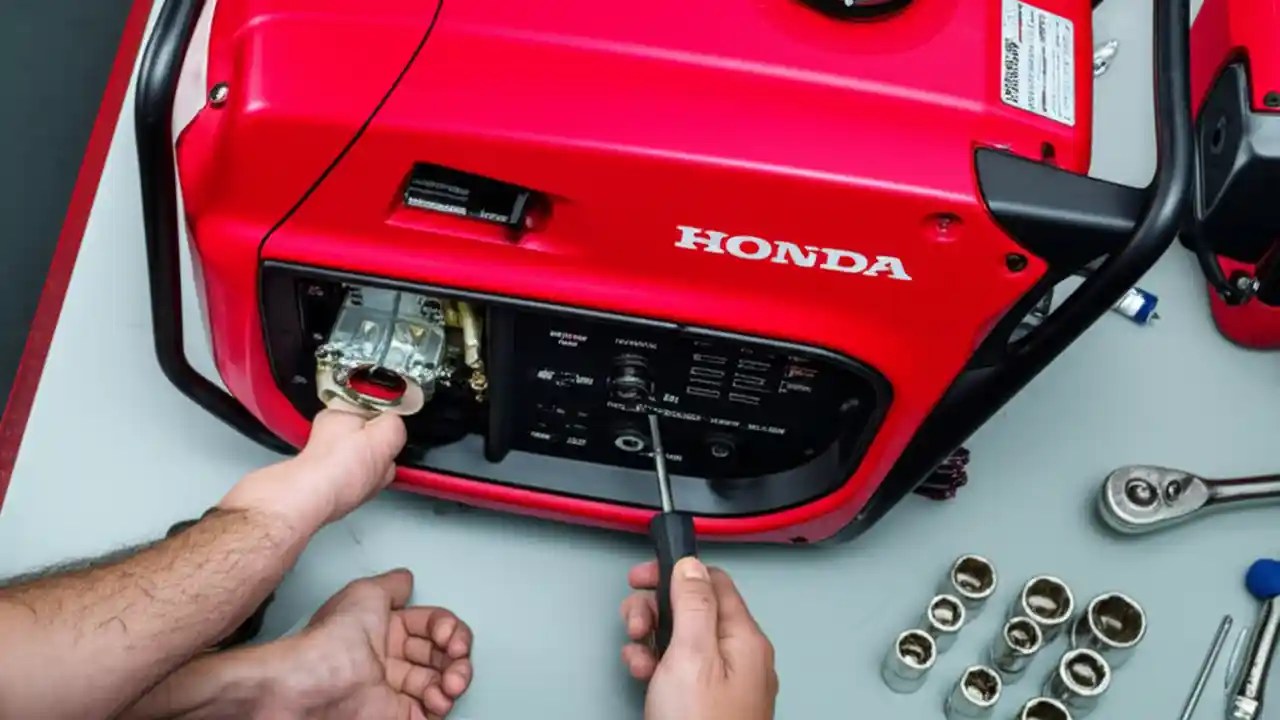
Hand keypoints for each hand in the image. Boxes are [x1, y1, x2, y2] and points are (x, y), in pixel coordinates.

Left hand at [220, 409, 406, 529]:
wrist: (311, 502)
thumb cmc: (338, 469)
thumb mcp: (384, 435)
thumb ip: (395, 424)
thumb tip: (397, 427)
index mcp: (341, 412)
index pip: (376, 412)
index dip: (388, 429)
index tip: (391, 441)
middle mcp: (329, 432)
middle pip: (370, 439)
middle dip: (380, 454)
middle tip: (378, 464)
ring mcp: (326, 456)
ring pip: (363, 462)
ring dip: (370, 472)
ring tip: (365, 481)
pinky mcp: (323, 479)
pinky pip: (352, 479)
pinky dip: (357, 486)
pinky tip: (355, 491)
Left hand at [274, 569, 473, 719]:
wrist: (310, 685)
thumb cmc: (335, 639)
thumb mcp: (365, 593)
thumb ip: (393, 584)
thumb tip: (408, 579)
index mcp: (386, 628)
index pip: (432, 624)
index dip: (448, 628)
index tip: (449, 637)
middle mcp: (393, 657)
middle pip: (442, 653)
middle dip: (458, 654)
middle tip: (458, 657)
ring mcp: (395, 688)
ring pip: (443, 681)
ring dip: (456, 679)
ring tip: (451, 684)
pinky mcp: (397, 716)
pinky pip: (432, 711)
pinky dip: (443, 704)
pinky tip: (439, 699)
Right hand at [619, 558, 777, 719]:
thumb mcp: (692, 656)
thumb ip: (694, 605)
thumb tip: (692, 564)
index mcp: (744, 639)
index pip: (713, 582)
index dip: (674, 573)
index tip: (640, 579)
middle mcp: (739, 656)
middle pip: (693, 610)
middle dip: (656, 611)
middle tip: (634, 626)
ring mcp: (724, 679)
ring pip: (682, 639)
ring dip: (651, 641)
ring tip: (638, 662)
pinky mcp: (706, 699)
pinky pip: (680, 668)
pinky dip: (657, 666)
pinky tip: (644, 677)